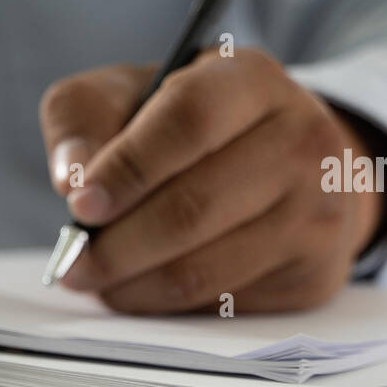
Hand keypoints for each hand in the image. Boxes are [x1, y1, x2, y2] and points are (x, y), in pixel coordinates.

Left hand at [39, 48, 383, 313]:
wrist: (287, 164)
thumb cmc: (189, 127)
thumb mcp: (130, 94)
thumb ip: (84, 118)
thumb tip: (70, 178)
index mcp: (252, 81)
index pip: (188, 121)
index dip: (126, 168)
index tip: (78, 204)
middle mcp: (302, 141)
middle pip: (192, 208)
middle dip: (114, 246)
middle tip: (71, 262)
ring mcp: (317, 213)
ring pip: (202, 270)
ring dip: (131, 285)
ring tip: (96, 277)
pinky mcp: (312, 274)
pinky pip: (220, 304)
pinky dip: (164, 305)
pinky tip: (141, 287)